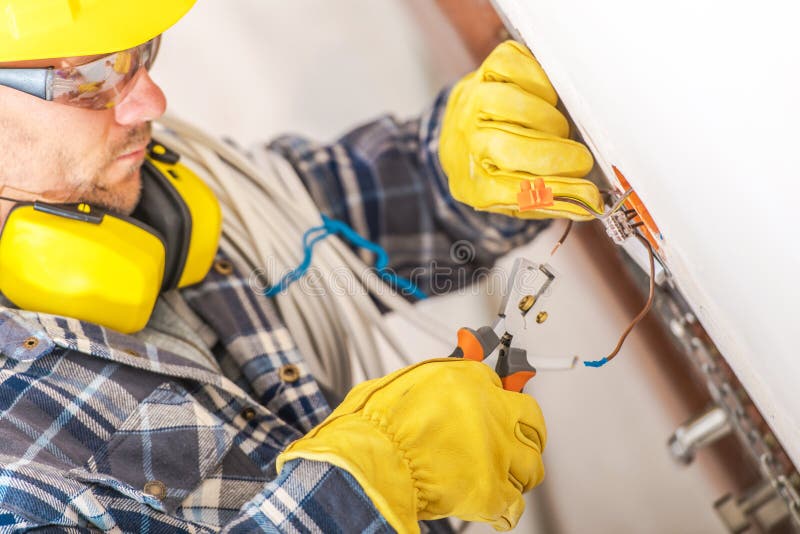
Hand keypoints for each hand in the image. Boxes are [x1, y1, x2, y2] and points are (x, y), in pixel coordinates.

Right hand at [277, 358, 545, 532]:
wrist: (369, 461)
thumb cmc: (372, 425)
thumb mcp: (395, 383)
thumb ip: (423, 384)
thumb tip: (423, 389)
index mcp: (468, 379)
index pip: (499, 381)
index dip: (494, 395)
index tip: (494, 400)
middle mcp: (490, 411)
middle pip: (531, 419)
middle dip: (525, 431)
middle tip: (515, 438)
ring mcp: (496, 452)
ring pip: (532, 463)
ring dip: (520, 470)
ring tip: (509, 476)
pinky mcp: (491, 490)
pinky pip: (515, 505)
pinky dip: (506, 510)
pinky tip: (499, 510)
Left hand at [439, 40, 602, 219]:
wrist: (464, 130)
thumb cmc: (500, 165)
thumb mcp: (520, 195)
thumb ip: (554, 199)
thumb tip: (592, 202)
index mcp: (475, 184)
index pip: (515, 192)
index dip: (557, 191)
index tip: (590, 192)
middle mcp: (468, 142)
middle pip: (511, 150)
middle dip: (556, 155)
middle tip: (579, 159)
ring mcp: (472, 103)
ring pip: (513, 106)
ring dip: (547, 119)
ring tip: (558, 130)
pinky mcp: (483, 72)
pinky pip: (511, 66)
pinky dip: (538, 80)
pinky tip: (546, 97)